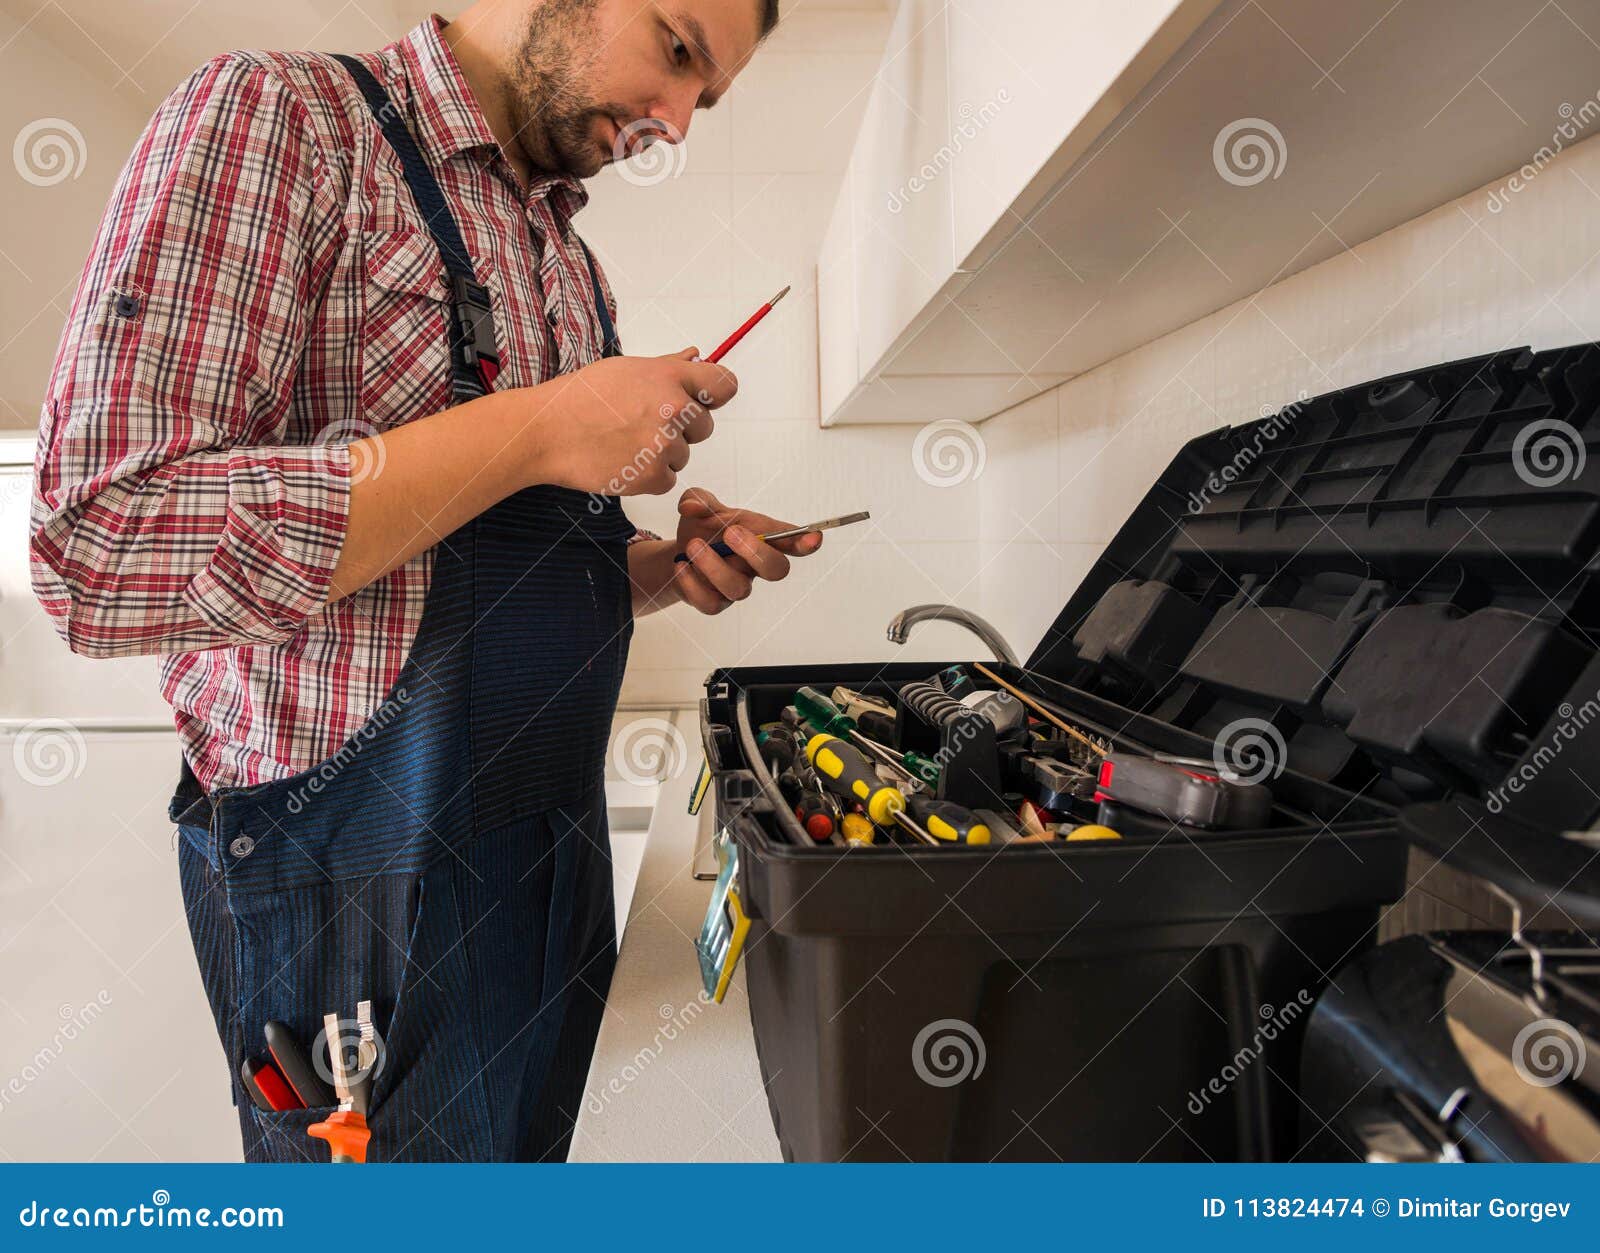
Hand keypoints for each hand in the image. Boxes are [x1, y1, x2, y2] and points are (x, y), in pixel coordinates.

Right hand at [524, 348, 735, 495]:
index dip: (714, 395)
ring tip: (624, 443)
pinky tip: (621, 461)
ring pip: (683, 455)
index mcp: (669, 377)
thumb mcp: (626, 369)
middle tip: (643, 425)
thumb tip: (696, 356)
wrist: (545, 432)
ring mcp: (664, 445)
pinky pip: (668, 479)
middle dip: (682, 429)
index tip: (703, 400)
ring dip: (662, 454)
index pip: (724, 385)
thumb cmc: (580, 398)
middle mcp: (673, 408)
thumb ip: (668, 366)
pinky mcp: (653, 476)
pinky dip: (648, 477)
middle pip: (704, 427)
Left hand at [671, 489, 823, 614]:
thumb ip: (699, 501)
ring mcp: (737, 586)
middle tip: (730, 533)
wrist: (680, 552)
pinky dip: (692, 583)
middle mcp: (755, 566)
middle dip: (756, 552)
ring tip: (691, 545)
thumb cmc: (704, 528)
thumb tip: (692, 507)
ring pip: (739, 589)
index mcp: (762, 538)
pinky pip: (710, 603)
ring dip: (714, 566)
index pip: (792, 542)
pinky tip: (681, 566)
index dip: (806, 543)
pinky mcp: (715, 603)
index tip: (814, 537)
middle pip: (777, 570)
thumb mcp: (700, 506)